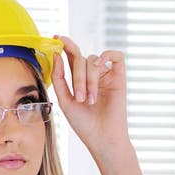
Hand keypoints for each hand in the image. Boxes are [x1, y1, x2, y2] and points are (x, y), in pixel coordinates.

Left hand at [51, 35, 129, 155]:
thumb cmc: (83, 123)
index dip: (65, 45)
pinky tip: (101, 65)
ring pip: (94, 61)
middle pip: (81, 60)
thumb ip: (59, 78)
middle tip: (80, 98)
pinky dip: (107, 56)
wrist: (101, 137)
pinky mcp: (119, 77)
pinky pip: (116, 56)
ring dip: (89, 80)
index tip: (56, 37)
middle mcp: (92, 75)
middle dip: (77, 77)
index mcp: (78, 79)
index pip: (72, 57)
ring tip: (90, 100)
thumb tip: (57, 54)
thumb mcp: (65, 100)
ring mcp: (106, 74)